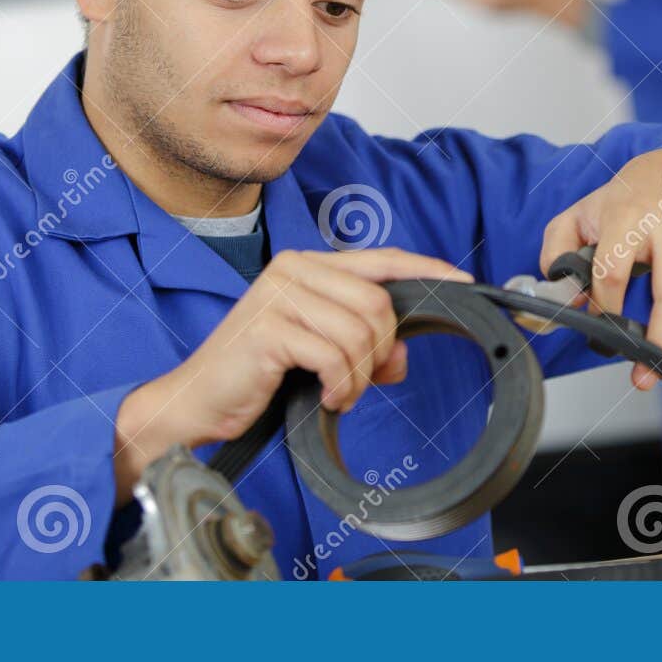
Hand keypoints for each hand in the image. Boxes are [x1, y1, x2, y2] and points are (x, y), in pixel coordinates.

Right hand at [112, 248, 471, 503]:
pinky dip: (341, 385)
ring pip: (362, 332)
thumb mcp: (319, 353)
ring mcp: (279, 294)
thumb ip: (362, 344)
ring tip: (337, 392)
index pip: (382, 259)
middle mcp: (294, 268)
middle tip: (362, 381)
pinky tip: (325, 397)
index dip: (427, 270)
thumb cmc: (257, 375)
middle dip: (382, 351)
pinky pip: (336, 356)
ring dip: (360, 376)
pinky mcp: (271, 328)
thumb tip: (402, 355)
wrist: (197, 403)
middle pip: (379, 304)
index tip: (464, 283)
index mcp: (308, 265)